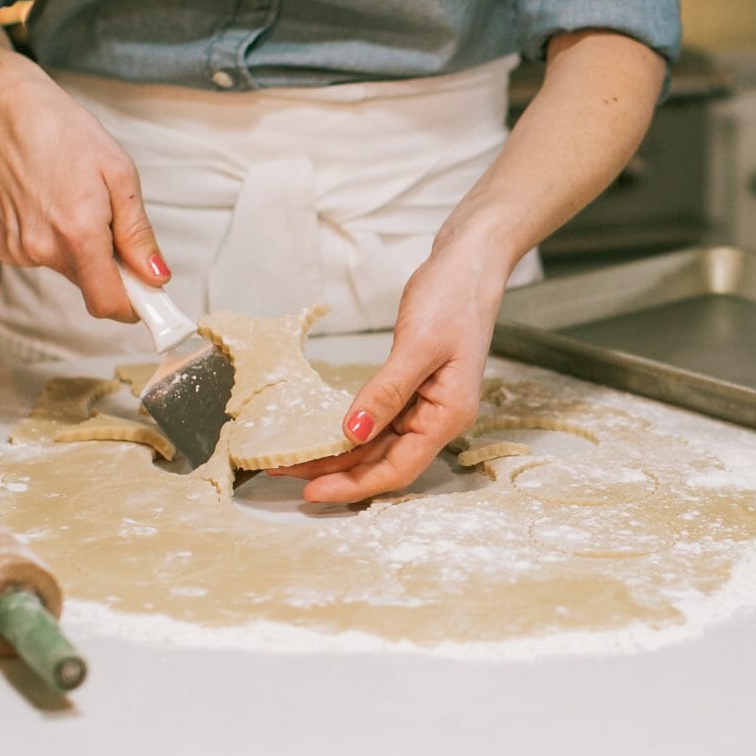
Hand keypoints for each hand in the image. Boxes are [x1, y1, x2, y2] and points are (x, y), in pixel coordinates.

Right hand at [0, 63, 167, 320]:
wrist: (10, 115)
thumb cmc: (67, 136)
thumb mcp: (121, 176)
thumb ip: (138, 235)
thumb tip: (156, 277)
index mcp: (78, 233)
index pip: (108, 303)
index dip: (133, 305)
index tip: (149, 295)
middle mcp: (44, 248)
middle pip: (92, 287)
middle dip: (112, 268)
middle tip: (113, 224)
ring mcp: (20, 250)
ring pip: (70, 272)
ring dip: (84, 252)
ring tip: (78, 205)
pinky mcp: (6, 247)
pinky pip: (46, 259)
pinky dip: (58, 243)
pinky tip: (54, 207)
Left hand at [271, 241, 510, 501]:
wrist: (469, 264)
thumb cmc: (452, 298)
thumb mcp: (418, 344)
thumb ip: (386, 392)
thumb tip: (351, 433)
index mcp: (448, 415)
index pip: (397, 468)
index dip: (354, 485)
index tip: (312, 492)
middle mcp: (438, 418)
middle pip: (384, 461)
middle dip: (337, 473)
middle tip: (286, 475)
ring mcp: (426, 404)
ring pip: (378, 444)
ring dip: (339, 454)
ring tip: (295, 460)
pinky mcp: (413, 388)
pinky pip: (379, 421)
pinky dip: (350, 430)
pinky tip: (324, 434)